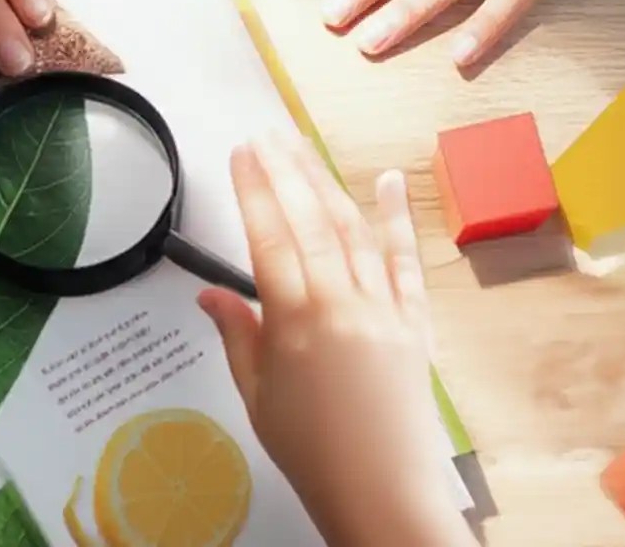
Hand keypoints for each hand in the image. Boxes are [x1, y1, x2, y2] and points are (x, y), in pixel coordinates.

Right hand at [198, 134, 472, 546]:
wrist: (382, 491)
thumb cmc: (310, 451)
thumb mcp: (256, 396)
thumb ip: (237, 336)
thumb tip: (210, 292)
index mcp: (295, 323)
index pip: (268, 239)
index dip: (253, 192)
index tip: (240, 154)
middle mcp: (342, 303)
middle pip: (311, 222)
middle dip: (286, 172)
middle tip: (266, 134)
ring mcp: (384, 308)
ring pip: (354, 231)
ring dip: (327, 182)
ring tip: (304, 146)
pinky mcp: (414, 321)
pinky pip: (405, 261)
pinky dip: (397, 218)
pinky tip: (387, 180)